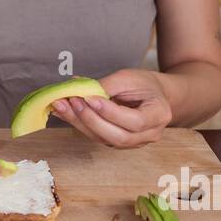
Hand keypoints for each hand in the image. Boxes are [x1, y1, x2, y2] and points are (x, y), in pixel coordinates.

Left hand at [49, 68, 171, 148]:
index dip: (111, 112)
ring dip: (80, 123)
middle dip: (91, 120)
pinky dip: (80, 124)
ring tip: (61, 106)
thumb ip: (107, 85)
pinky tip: (65, 112)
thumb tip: (78, 89)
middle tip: (71, 101)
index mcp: (159, 115)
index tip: (89, 98)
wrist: (154, 95)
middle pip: (119, 136)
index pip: (135, 121)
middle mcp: (149, 134)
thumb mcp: (129, 78)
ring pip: (105, 139)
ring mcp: (134, 142)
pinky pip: (98, 137)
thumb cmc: (144, 84)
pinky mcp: (118, 143)